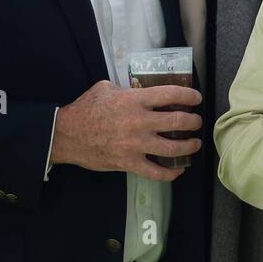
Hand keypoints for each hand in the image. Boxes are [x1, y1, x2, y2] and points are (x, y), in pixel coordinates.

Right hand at [51, 80, 201, 181]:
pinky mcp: (129, 163)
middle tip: (196, 121)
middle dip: (193, 121)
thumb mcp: (106, 88)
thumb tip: (142, 88)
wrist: (66, 135)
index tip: (196, 98)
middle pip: (178, 122)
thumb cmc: (86, 109)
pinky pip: (156, 172)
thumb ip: (127, 88)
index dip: (189, 96)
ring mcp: (135, 145)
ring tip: (194, 143)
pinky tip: (178, 169)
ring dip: (189, 146)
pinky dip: (171, 173)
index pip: (170, 94)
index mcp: (134, 100)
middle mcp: (139, 122)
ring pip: (173, 148)